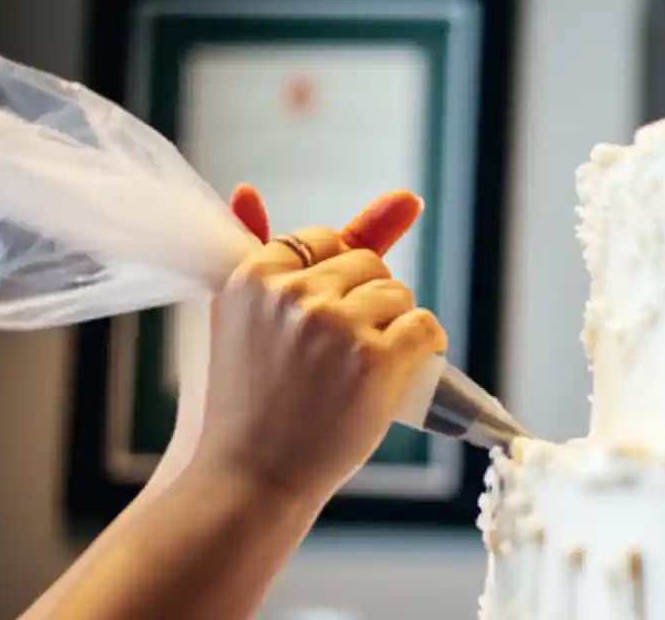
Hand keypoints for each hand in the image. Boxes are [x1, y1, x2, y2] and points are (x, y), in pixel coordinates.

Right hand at [195, 187, 446, 509]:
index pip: (323, 239)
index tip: (324, 319)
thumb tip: (248, 187)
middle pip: (368, 263)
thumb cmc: (247, 399)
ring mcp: (336, 325)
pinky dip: (425, 347)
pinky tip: (402, 372)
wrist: (249, 477)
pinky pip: (425, 326)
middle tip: (340, 354)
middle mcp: (295, 292)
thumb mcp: (239, 316)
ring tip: (361, 370)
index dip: (334, 278)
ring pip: (399, 293)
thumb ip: (258, 247)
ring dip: (395, 325)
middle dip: (366, 301)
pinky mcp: (374, 361)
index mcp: (255, 274)